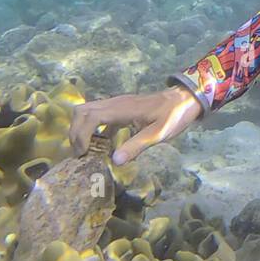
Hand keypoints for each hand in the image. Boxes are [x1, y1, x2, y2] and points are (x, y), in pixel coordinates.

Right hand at [69, 86, 202, 164]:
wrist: (185, 100)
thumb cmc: (173, 116)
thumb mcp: (158, 134)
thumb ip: (137, 146)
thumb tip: (115, 161)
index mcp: (121, 108)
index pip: (89, 117)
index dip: (80, 135)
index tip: (82, 154)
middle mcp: (115, 103)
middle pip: (81, 111)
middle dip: (75, 132)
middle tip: (80, 154)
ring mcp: (117, 104)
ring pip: (87, 111)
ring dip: (81, 129)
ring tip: (86, 151)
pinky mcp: (121, 109)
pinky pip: (99, 116)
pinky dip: (93, 129)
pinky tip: (101, 145)